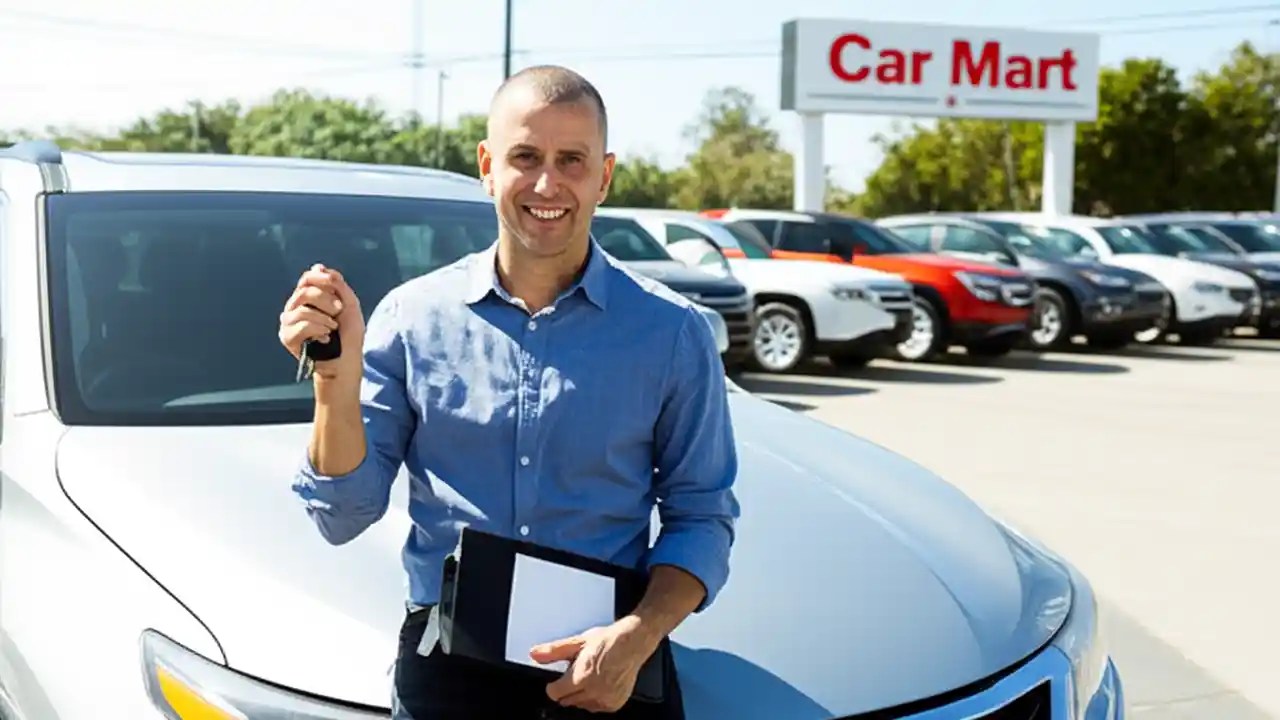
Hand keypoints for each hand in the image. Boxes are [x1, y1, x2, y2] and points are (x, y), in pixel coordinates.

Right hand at [278, 264, 364, 381]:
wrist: (346, 361)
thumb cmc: (348, 335)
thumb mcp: (349, 305)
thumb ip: (337, 285)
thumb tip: (319, 266)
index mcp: (309, 298)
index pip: (307, 279)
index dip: (320, 277)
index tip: (334, 282)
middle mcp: (295, 307)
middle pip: (304, 291)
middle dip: (325, 299)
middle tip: (339, 310)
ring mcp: (289, 322)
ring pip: (302, 309)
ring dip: (324, 317)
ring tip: (333, 327)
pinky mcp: (287, 337)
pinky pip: (301, 325)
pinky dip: (318, 329)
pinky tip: (325, 338)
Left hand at [531, 616, 658, 713]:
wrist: (633, 642)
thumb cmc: (608, 641)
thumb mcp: (578, 642)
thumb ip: (554, 651)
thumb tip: (535, 654)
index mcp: (581, 677)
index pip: (555, 693)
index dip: (554, 685)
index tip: (558, 680)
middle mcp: (594, 691)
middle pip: (567, 701)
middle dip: (568, 689)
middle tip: (579, 673)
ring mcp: (605, 699)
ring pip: (581, 705)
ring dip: (581, 695)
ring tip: (591, 676)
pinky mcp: (614, 704)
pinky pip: (596, 708)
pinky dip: (596, 699)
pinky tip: (601, 683)